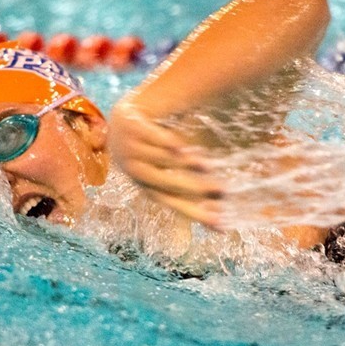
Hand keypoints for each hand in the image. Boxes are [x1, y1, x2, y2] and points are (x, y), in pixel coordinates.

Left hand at [107, 101, 224, 228]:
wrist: (123, 119)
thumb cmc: (154, 150)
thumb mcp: (171, 171)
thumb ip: (194, 194)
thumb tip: (221, 226)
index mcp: (146, 184)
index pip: (172, 202)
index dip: (193, 212)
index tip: (217, 221)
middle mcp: (136, 170)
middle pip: (165, 183)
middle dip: (193, 188)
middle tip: (221, 190)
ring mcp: (131, 147)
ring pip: (161, 159)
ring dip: (185, 164)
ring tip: (208, 166)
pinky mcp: (131, 125)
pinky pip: (152, 137)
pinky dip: (167, 143)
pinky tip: (182, 148)